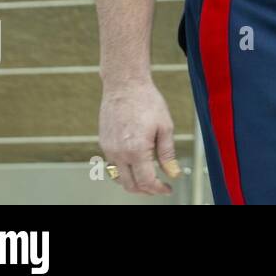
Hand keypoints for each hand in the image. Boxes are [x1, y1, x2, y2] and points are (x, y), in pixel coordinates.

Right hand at [98, 80, 179, 194]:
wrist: (125, 85)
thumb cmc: (147, 101)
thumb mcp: (165, 127)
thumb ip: (167, 153)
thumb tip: (172, 173)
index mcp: (136, 150)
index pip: (146, 181)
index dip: (158, 189)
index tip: (167, 189)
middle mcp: (118, 153)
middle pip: (129, 185)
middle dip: (145, 191)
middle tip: (159, 187)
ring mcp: (108, 149)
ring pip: (118, 178)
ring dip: (133, 183)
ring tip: (148, 178)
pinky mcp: (103, 143)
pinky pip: (112, 165)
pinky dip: (124, 171)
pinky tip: (136, 164)